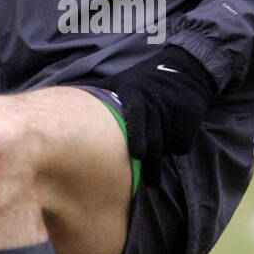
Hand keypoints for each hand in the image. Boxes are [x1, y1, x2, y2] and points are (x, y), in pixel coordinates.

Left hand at [110, 45, 216, 183]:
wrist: (184, 70)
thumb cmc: (144, 81)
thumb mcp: (121, 81)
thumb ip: (100, 93)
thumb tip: (63, 98)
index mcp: (135, 93)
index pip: (135, 115)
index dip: (136, 136)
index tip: (137, 155)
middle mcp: (155, 102)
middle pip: (154, 141)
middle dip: (151, 165)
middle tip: (150, 183)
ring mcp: (174, 110)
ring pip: (167, 146)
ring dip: (160, 155)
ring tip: (155, 161)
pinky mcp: (190, 118)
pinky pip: (180, 145)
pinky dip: (176, 146)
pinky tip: (171, 135)